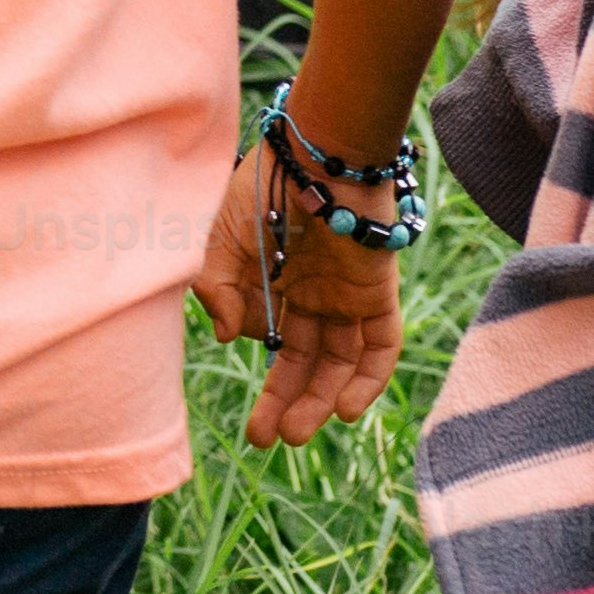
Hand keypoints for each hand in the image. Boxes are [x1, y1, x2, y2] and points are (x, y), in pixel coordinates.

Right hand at [187, 134, 410, 446]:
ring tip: (298, 435)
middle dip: (286, 404)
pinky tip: (343, 408)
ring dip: (320, 401)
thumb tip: (227, 337)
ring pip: (340, 364)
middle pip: (305, 363)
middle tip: (266, 440)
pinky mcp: (378, 294)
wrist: (316, 153)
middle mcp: (314, 295)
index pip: (270, 339)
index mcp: (275, 281)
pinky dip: (366, 381)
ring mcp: (347, 297)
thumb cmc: (262, 185)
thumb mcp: (216, 238)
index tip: (245, 397)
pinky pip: (380, 347)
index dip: (261, 372)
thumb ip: (214, 286)